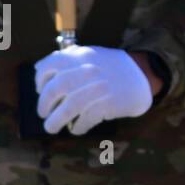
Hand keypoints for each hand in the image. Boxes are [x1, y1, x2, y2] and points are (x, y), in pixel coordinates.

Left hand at [34, 44, 153, 135]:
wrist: (144, 76)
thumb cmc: (113, 68)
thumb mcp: (93, 55)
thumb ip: (70, 60)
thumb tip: (40, 70)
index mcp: (83, 55)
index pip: (51, 64)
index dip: (40, 79)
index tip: (39, 89)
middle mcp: (89, 70)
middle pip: (56, 88)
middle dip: (44, 103)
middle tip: (43, 113)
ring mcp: (99, 87)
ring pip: (68, 107)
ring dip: (55, 121)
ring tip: (51, 127)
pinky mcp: (108, 104)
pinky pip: (85, 119)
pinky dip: (77, 127)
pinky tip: (76, 128)